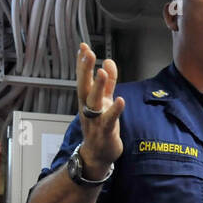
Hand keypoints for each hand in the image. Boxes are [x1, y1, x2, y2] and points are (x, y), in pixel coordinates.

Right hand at [75, 42, 124, 177]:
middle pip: (84, 87)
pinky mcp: (105, 132)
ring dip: (97, 87)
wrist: (97, 155)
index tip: (83, 47)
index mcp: (87, 100)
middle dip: (85, 70)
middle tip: (87, 53)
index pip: (83, 78)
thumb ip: (108, 82)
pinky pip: (109, 120)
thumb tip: (108, 61)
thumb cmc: (100, 127)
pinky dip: (114, 110)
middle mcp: (88, 109)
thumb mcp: (104, 102)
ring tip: (102, 72)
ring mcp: (95, 121)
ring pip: (94, 102)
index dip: (82, 63)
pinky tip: (120, 100)